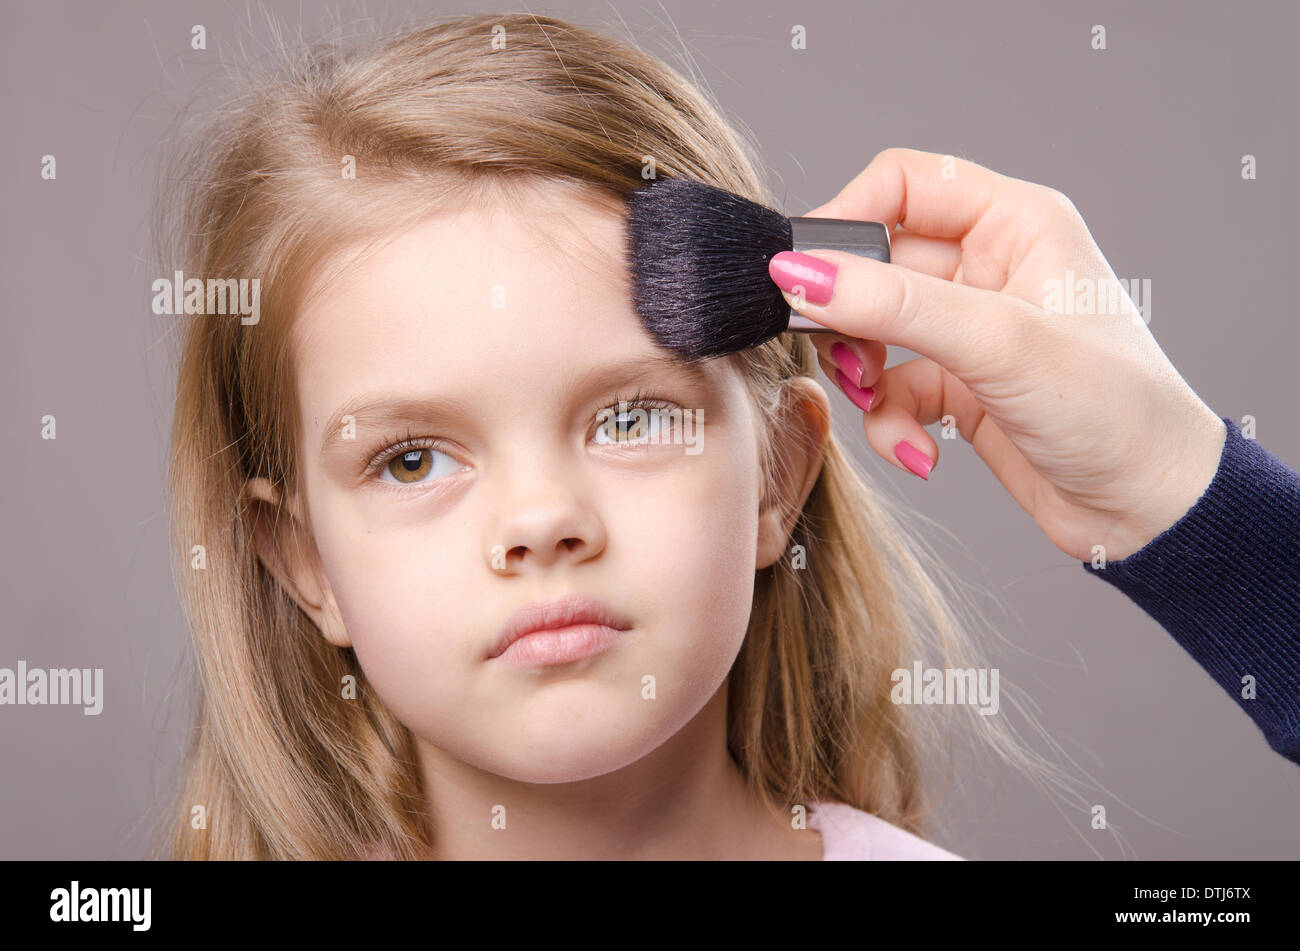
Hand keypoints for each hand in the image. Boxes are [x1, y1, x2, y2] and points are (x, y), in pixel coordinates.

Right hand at [774, 147, 1226, 562]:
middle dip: (849, 315)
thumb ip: (894, 304)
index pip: (901, 184)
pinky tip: (920, 453)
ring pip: (872, 330)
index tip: (805, 275)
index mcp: (1014, 222)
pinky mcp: (958, 386)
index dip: (846, 220)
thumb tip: (801, 274)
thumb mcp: (997, 343)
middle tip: (842, 355)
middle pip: (875, 263)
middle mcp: (989, 266)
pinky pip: (890, 389)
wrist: (1150, 508)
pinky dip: (890, 422)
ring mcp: (970, 329)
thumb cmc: (1115, 408)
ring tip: (879, 404)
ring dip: (862, 374)